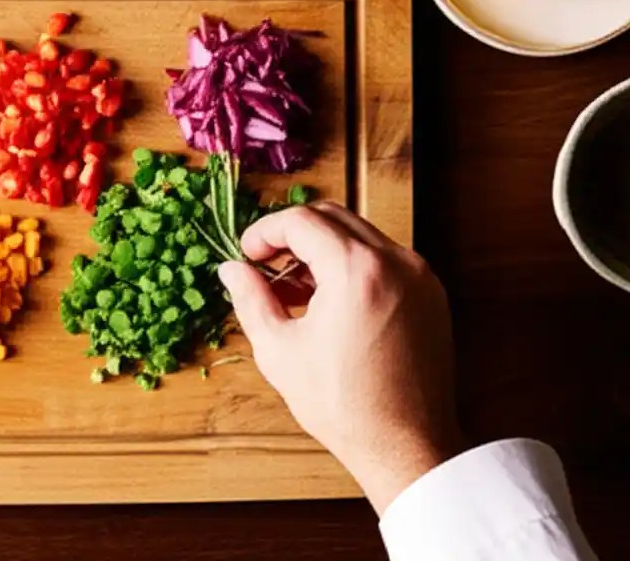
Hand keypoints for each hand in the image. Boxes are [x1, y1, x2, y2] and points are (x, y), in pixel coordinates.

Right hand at [218, 202, 462, 513]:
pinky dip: (352, 265)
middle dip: (293, 233)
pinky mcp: (431, 294)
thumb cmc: (342, 404)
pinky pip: (384, 259)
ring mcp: (420, 276)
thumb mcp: (279, 350)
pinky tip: (328, 300)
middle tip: (265, 264)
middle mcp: (395, 262)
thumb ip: (251, 299)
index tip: (247, 254)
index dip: (265, 232)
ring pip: (360, 235)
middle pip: (333, 217)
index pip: (302, 221)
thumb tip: (231, 269)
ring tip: (294, 288)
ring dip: (322, 248)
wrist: (407, 445)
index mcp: (356, 271)